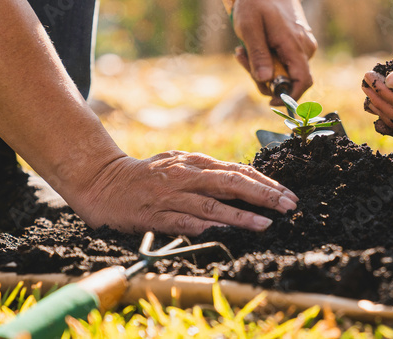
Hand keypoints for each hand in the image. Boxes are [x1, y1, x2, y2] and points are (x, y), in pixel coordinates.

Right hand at [73, 151, 298, 234]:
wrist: (104, 181)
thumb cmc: (148, 175)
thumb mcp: (180, 163)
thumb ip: (208, 171)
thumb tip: (243, 178)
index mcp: (195, 162)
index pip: (237, 170)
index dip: (265, 182)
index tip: (287, 194)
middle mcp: (187, 176)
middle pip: (231, 183)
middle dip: (263, 194)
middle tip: (287, 205)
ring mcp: (171, 195)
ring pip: (212, 204)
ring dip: (240, 215)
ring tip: (265, 223)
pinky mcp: (156, 214)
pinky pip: (184, 221)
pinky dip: (205, 225)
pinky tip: (224, 230)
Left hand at [230, 0, 316, 103]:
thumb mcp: (249, 27)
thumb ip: (258, 54)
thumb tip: (266, 80)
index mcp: (296, 44)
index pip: (302, 81)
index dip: (288, 96)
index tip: (270, 102)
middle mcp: (305, 47)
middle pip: (288, 79)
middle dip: (263, 76)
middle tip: (240, 56)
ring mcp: (302, 44)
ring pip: (283, 70)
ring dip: (261, 66)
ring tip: (241, 48)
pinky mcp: (296, 42)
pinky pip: (282, 60)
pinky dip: (266, 57)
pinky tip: (252, 42)